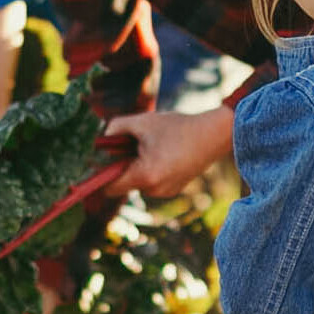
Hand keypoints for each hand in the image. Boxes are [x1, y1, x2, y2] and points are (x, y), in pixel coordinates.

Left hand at [102, 104, 235, 197]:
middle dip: (124, 166)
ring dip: (138, 168)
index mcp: (145, 175)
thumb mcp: (144, 122)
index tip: (100, 162)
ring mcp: (166, 192)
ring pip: (139, 183)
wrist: (214, 134)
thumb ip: (116, 127)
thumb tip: (101, 137)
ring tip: (153, 147)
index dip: (101, 177)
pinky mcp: (174, 190)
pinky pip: (152, 183)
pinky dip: (152, 171)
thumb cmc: (178, 127)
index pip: (110, 188)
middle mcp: (154, 190)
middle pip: (124, 184)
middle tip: (133, 145)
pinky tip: (165, 154)